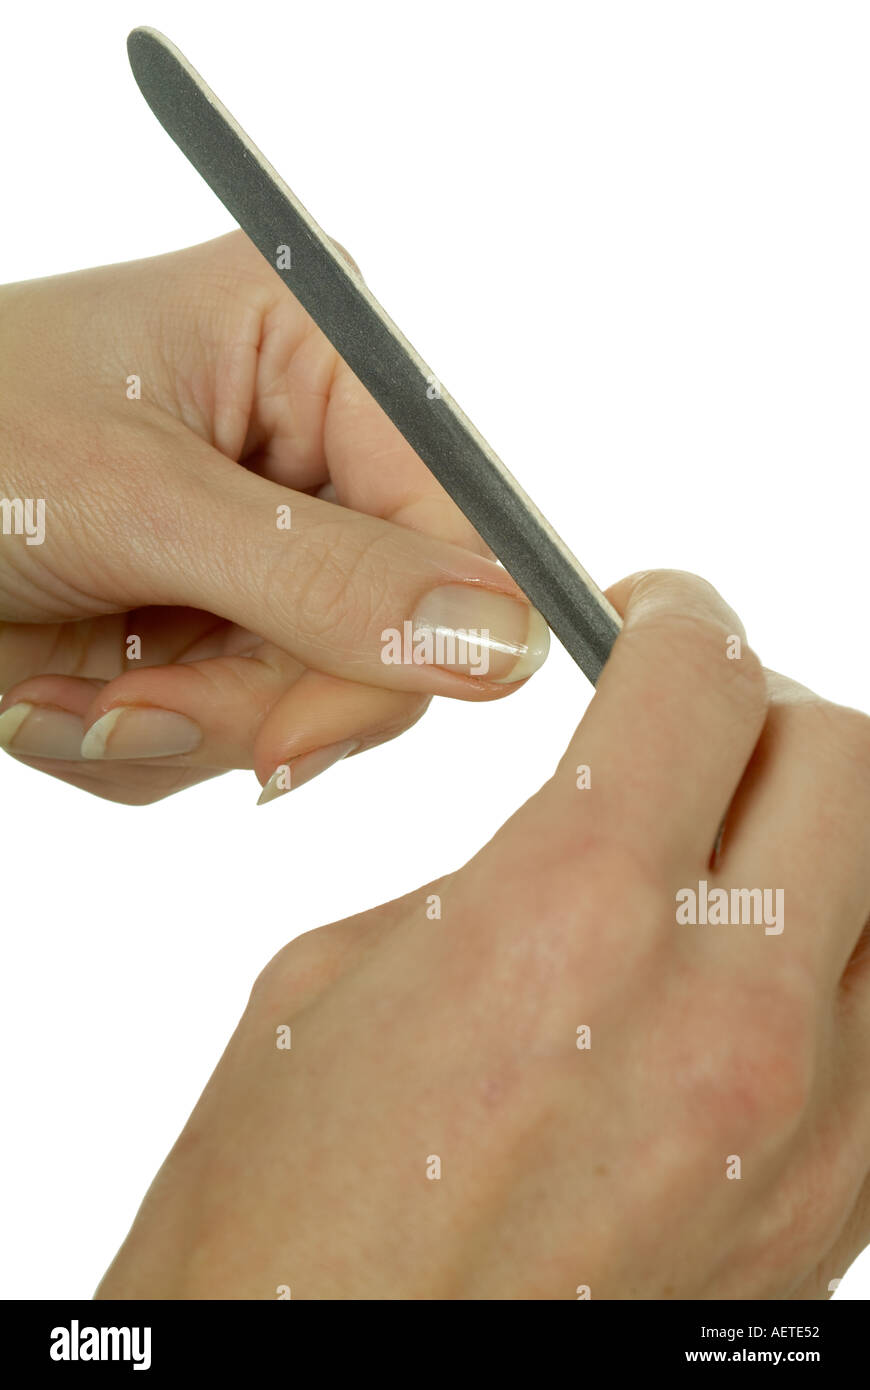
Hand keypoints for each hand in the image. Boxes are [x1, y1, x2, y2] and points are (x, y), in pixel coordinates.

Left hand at [0, 233, 547, 803]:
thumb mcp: (132, 500)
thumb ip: (321, 576)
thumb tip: (506, 639)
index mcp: (315, 354)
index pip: (452, 518)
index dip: (407, 642)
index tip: (300, 736)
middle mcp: (303, 450)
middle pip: (383, 632)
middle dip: (248, 698)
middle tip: (129, 705)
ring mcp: (254, 550)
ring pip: (301, 701)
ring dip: (174, 725)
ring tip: (60, 688)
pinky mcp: (203, 625)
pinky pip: (227, 731)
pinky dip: (132, 739)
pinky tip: (50, 690)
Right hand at [95, 570, 869, 1297]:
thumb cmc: (284, 1213)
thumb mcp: (344, 978)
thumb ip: (503, 869)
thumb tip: (593, 817)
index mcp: (566, 917)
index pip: (701, 680)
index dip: (682, 618)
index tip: (661, 620)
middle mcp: (719, 1013)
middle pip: (843, 755)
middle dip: (767, 710)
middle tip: (700, 730)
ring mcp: (806, 1123)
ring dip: (828, 833)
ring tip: (742, 852)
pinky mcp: (836, 1211)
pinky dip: (845, 962)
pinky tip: (763, 979)